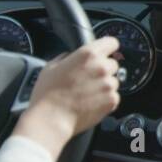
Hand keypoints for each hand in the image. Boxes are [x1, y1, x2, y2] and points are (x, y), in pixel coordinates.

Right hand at [13, 36, 121, 160]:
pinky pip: (114, 96)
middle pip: (112, 64)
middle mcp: (101, 67)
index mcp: (88, 54)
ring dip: (104, 85)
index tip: (105, 52)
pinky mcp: (112, 101)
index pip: (111, 42)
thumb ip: (67, 57)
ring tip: (87, 93)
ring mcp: (108, 85)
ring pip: (113, 81)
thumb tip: (71, 56)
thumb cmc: (47, 94)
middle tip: (88, 79)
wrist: (51, 119)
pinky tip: (90, 103)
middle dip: (103, 69)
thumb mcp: (51, 66)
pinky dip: (106, 99)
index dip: (108, 47)